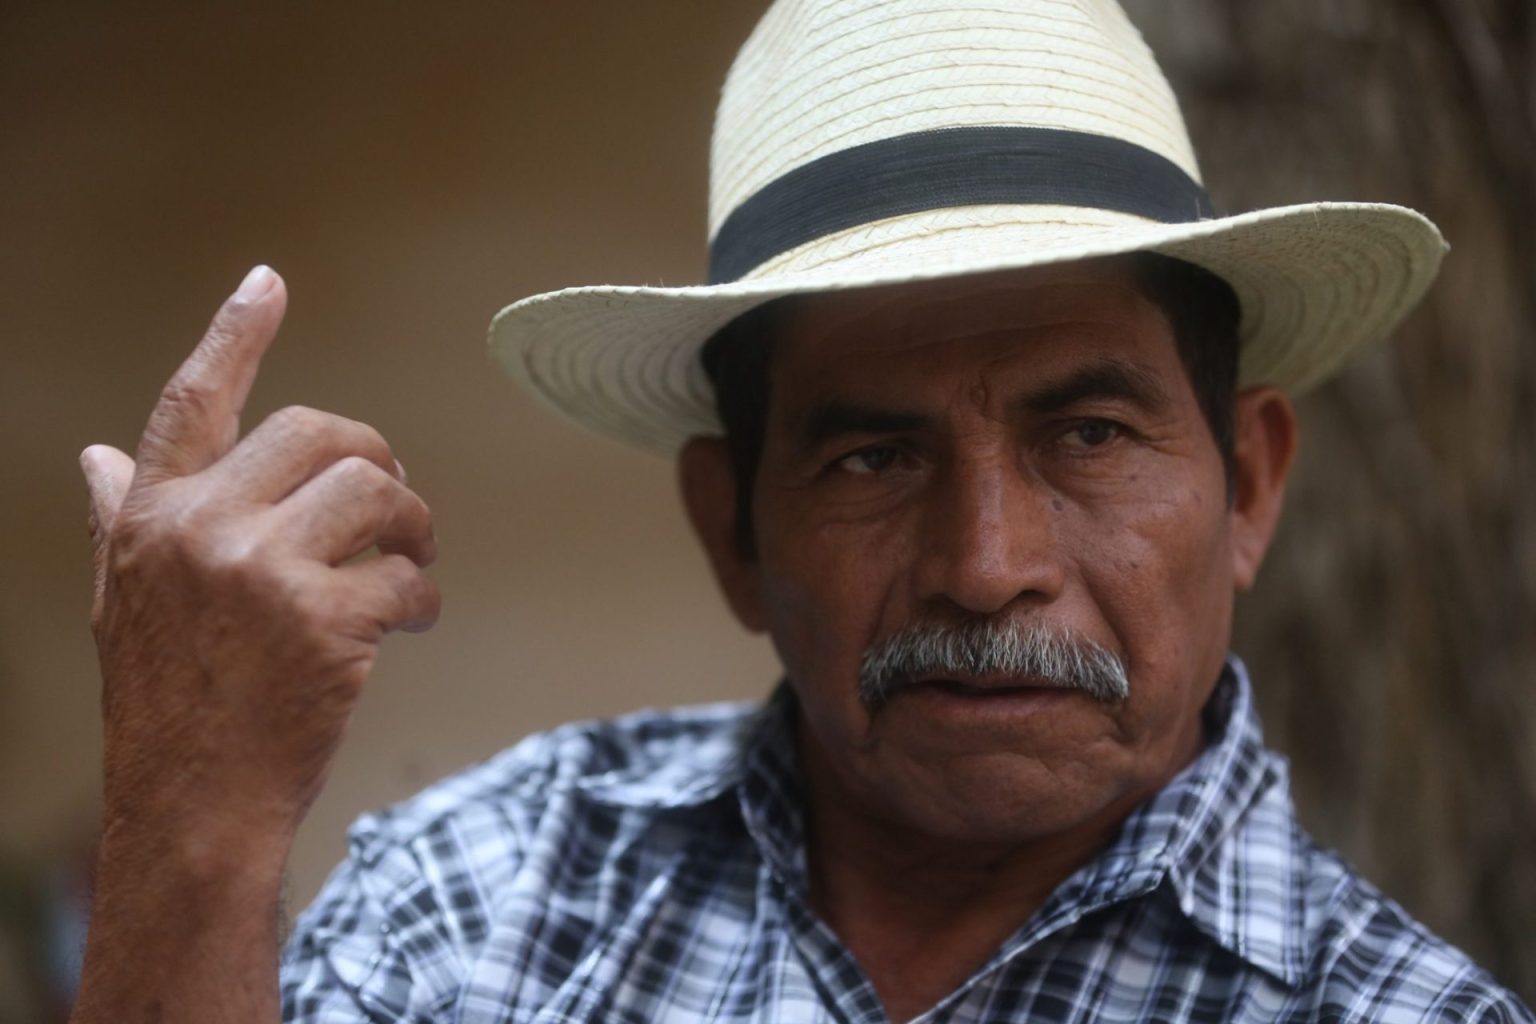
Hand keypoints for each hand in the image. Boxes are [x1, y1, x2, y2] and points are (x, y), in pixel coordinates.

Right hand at [78, 266, 440, 858]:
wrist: (193, 804)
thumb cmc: (171, 702)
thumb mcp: (123, 601)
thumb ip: (123, 520)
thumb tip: (98, 457)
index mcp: (152, 517)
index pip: (194, 402)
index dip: (235, 336)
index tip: (268, 282)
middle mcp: (199, 528)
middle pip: (320, 432)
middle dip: (375, 463)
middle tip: (396, 511)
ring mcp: (260, 569)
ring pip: (376, 492)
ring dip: (414, 527)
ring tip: (413, 568)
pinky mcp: (323, 617)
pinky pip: (406, 572)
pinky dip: (424, 597)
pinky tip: (412, 624)